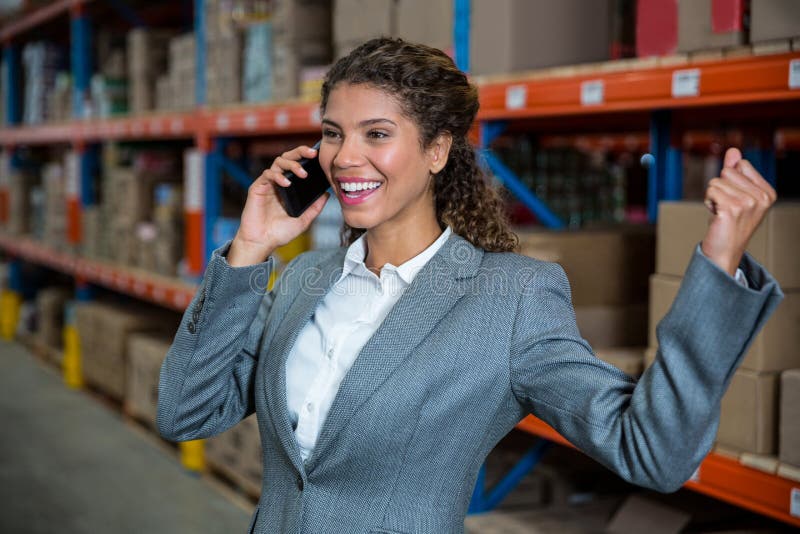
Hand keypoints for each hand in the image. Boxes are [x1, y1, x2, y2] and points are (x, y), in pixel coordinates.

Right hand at [227, 145, 329, 266]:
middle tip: (312, 154)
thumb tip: (327, 194)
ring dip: (292, 164)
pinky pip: (267, 174)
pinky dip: (277, 176)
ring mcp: (268, 184)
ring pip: (278, 162)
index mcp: (289, 187)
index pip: (297, 165)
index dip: (306, 158)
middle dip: (300, 152)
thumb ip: (315, 207)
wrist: (262, 243)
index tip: (319, 156)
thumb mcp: (303, 220)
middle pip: (288, 158)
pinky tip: (286, 183)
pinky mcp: (257, 188)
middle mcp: (278, 182)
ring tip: (302, 174)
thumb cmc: (279, 233)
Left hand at [701, 148, 776, 276]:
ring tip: (721, 213)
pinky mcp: (732, 209)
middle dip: (720, 188)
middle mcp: (761, 198)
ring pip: (716, 181)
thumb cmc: (729, 223)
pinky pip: (710, 191)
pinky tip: (717, 216)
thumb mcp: (735, 194)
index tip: (734, 200)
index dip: (730, 180)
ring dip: (713, 196)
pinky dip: (708, 202)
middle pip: (727, 171)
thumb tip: (733, 150)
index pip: (741, 165)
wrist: (724, 251)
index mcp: (767, 192)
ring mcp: (748, 203)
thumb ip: (735, 171)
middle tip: (725, 208)